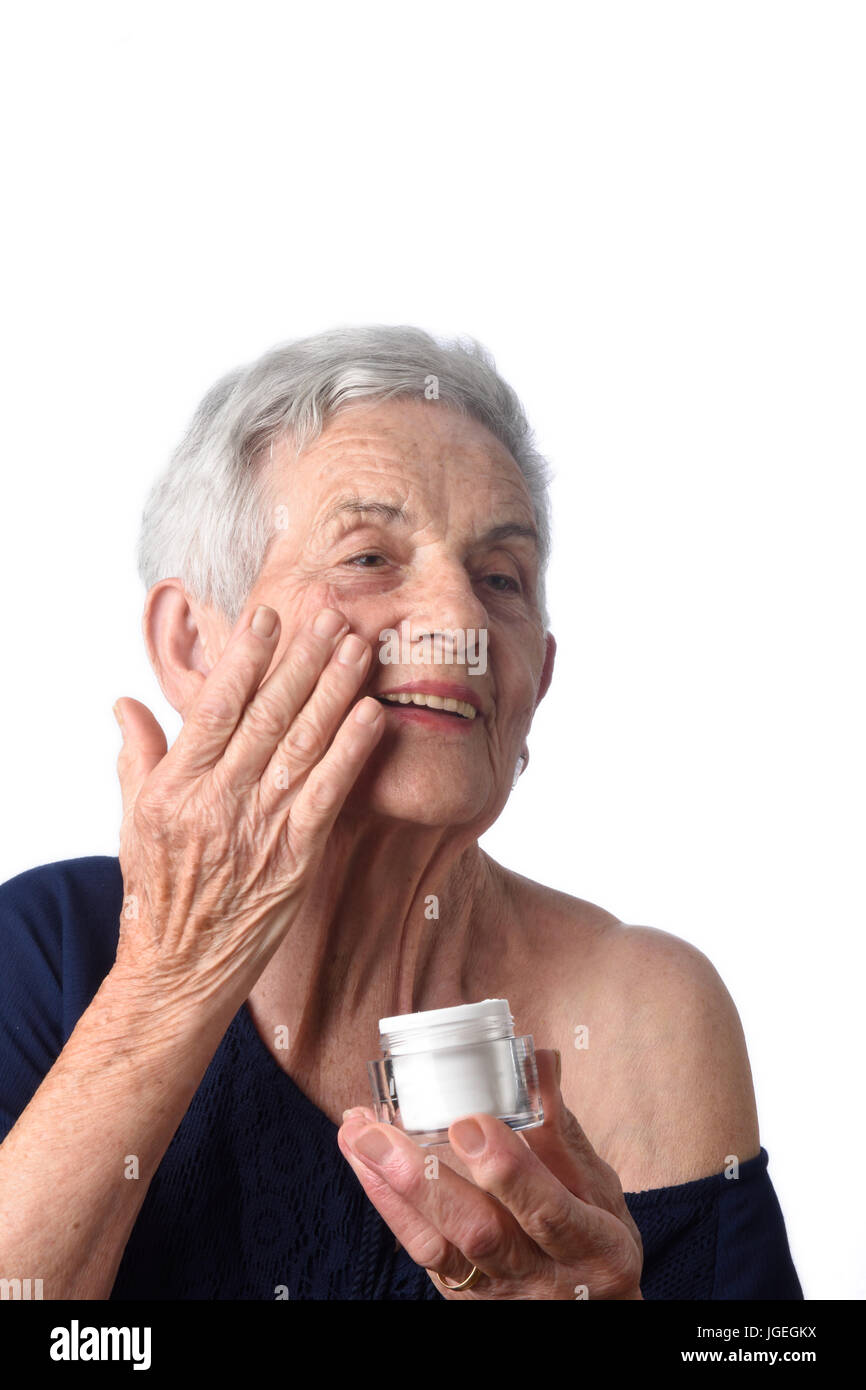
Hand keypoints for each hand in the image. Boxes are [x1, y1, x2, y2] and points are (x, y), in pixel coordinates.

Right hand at [111, 603, 383, 1010]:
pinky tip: (372, 716)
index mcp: (177, 786)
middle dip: (303, 661)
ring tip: (360, 648)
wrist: (178, 971)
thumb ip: (138, 757)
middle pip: (268, 716)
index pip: (216, 707)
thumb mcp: (134, 821)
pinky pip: (328, 796)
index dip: (246, 658)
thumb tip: (125, 702)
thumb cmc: (157, 894)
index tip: (270, 616)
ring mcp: (259, 829)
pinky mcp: (295, 859)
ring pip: (302, 746)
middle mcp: (218, 801)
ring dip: (335, 692)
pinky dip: (351, 754)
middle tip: (333, 614)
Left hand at [338, 1049, 643, 1299]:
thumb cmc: (596, 1237)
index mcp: (593, 1248)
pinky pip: (421, 1251)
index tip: (468, 1123)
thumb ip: (562, 1129)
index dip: (509, 1172)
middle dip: (421, 1180)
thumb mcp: (599, 1187)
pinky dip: (387, 1203)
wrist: (588, 1310)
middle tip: (376, 1130)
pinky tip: (364, 1161)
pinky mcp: (462, 1295)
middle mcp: (541, 1279)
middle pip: (478, 1235)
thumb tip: (539, 1059)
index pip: (548, 1213)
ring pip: (436, 1248)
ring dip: (388, 1187)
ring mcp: (497, 1293)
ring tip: (355, 1134)